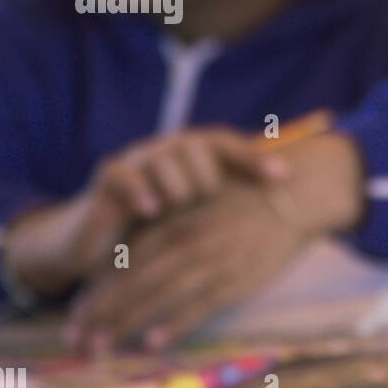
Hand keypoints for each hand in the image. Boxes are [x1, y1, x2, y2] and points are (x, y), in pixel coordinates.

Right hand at [1, 126, 286, 297]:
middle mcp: (165, 151)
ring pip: (165, 156)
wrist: (100, 244)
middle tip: (205, 201)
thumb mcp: (199, 220)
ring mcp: (135, 161)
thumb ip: (232, 205)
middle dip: (207, 176)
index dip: (253, 157)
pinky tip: (153, 211)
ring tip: (177, 210)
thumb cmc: (160, 232)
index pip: (225, 143)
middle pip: (196, 145)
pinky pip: (126, 174)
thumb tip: (286, 198)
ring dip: (177, 186)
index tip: (282, 177)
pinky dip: (141, 191)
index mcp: (191, 156)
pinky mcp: (106, 178)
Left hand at [65, 130, 363, 352]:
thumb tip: (131, 256)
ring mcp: (210, 261)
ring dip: (126, 323)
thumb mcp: (196, 204)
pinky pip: (200, 305)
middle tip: (74, 341)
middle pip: (132, 282)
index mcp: (172, 223)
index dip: (97, 291)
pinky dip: (175, 323)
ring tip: (100, 348)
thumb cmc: (242, 199)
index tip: (76, 317)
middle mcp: (185, 242)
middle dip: (100, 313)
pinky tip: (152, 342)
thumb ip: (166, 227)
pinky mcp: (237, 278)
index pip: (124, 262)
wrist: (293, 194)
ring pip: (158, 296)